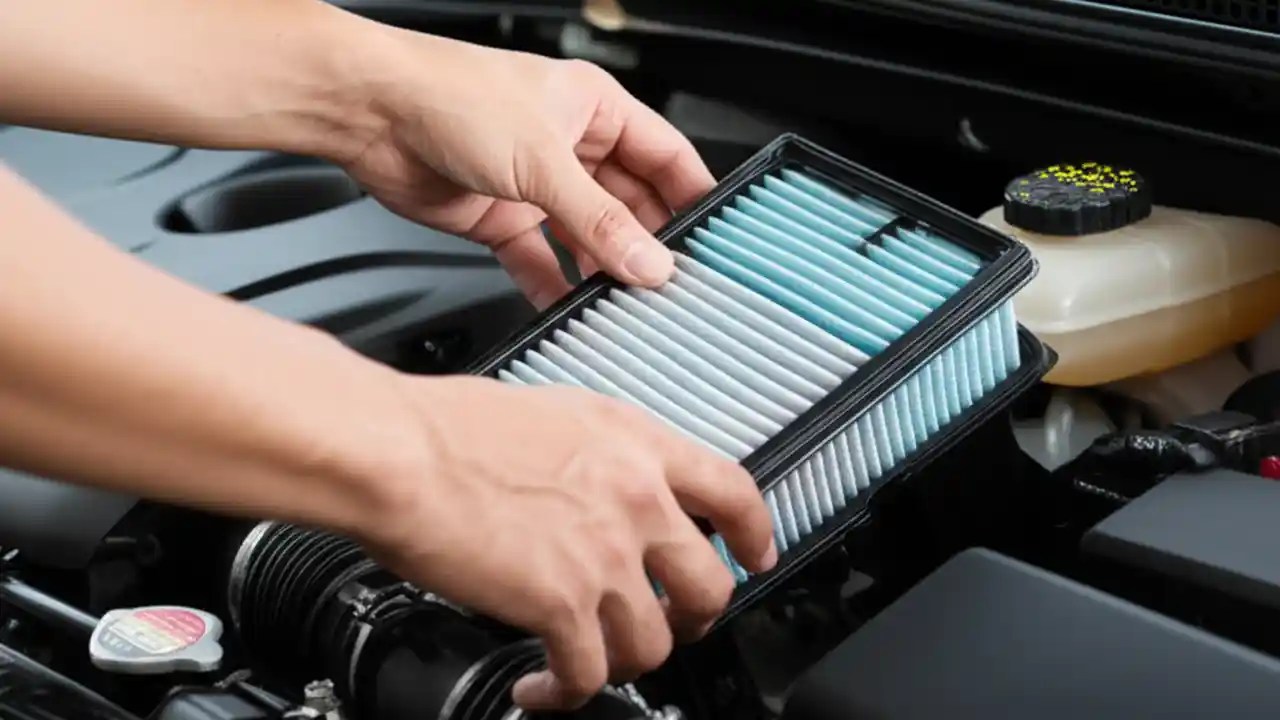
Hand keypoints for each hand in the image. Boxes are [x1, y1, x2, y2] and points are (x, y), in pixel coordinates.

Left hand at [335, 26, 714, 308]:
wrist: (369, 112)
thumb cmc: (449, 95)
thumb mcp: (542, 161)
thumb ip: (599, 220)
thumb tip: (648, 261)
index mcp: (594, 108)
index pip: (665, 156)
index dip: (693, 196)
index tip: (715, 239)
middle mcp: (568, 145)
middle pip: (629, 204)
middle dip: (648, 244)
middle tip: (671, 284)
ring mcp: (534, 184)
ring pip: (586, 237)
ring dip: (603, 271)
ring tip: (627, 304)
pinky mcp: (499, 217)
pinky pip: (539, 260)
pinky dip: (553, 286)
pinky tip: (570, 309)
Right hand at [361, 376, 776, 710]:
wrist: (399, 453)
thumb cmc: (450, 428)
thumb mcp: (554, 414)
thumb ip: (600, 456)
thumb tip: (605, 491)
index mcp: (636, 443)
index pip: (733, 491)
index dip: (755, 533)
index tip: (755, 556)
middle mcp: (636, 498)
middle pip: (709, 586)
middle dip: (691, 619)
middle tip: (666, 626)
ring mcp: (606, 554)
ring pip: (653, 642)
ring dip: (625, 662)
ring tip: (589, 660)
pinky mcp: (562, 603)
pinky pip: (590, 674)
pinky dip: (567, 692)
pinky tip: (541, 685)